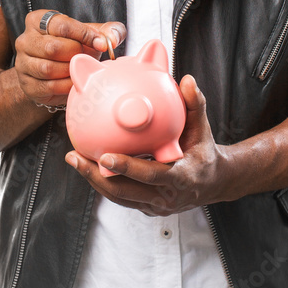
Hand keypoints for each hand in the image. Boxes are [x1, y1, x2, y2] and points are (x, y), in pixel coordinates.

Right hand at [14, 11, 124, 109]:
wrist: (57, 74)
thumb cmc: (74, 48)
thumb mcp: (90, 34)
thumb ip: (108, 30)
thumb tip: (112, 39)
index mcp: (38, 20)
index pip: (61, 25)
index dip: (85, 34)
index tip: (101, 43)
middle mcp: (25, 40)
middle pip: (53, 47)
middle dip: (77, 54)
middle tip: (87, 57)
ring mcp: (23, 63)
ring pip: (49, 68)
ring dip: (72, 71)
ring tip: (80, 68)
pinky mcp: (27, 85)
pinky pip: (50, 86)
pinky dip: (68, 85)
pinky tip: (75, 81)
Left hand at [64, 75, 233, 215]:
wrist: (213, 183)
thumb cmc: (204, 151)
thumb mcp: (203, 128)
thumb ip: (195, 104)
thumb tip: (186, 80)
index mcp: (181, 178)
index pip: (150, 175)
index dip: (127, 168)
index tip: (105, 156)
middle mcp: (166, 197)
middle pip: (124, 191)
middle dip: (95, 176)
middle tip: (75, 156)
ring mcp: (154, 205)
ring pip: (117, 196)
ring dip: (92, 179)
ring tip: (74, 159)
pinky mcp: (146, 208)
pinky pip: (120, 196)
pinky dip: (102, 182)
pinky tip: (87, 164)